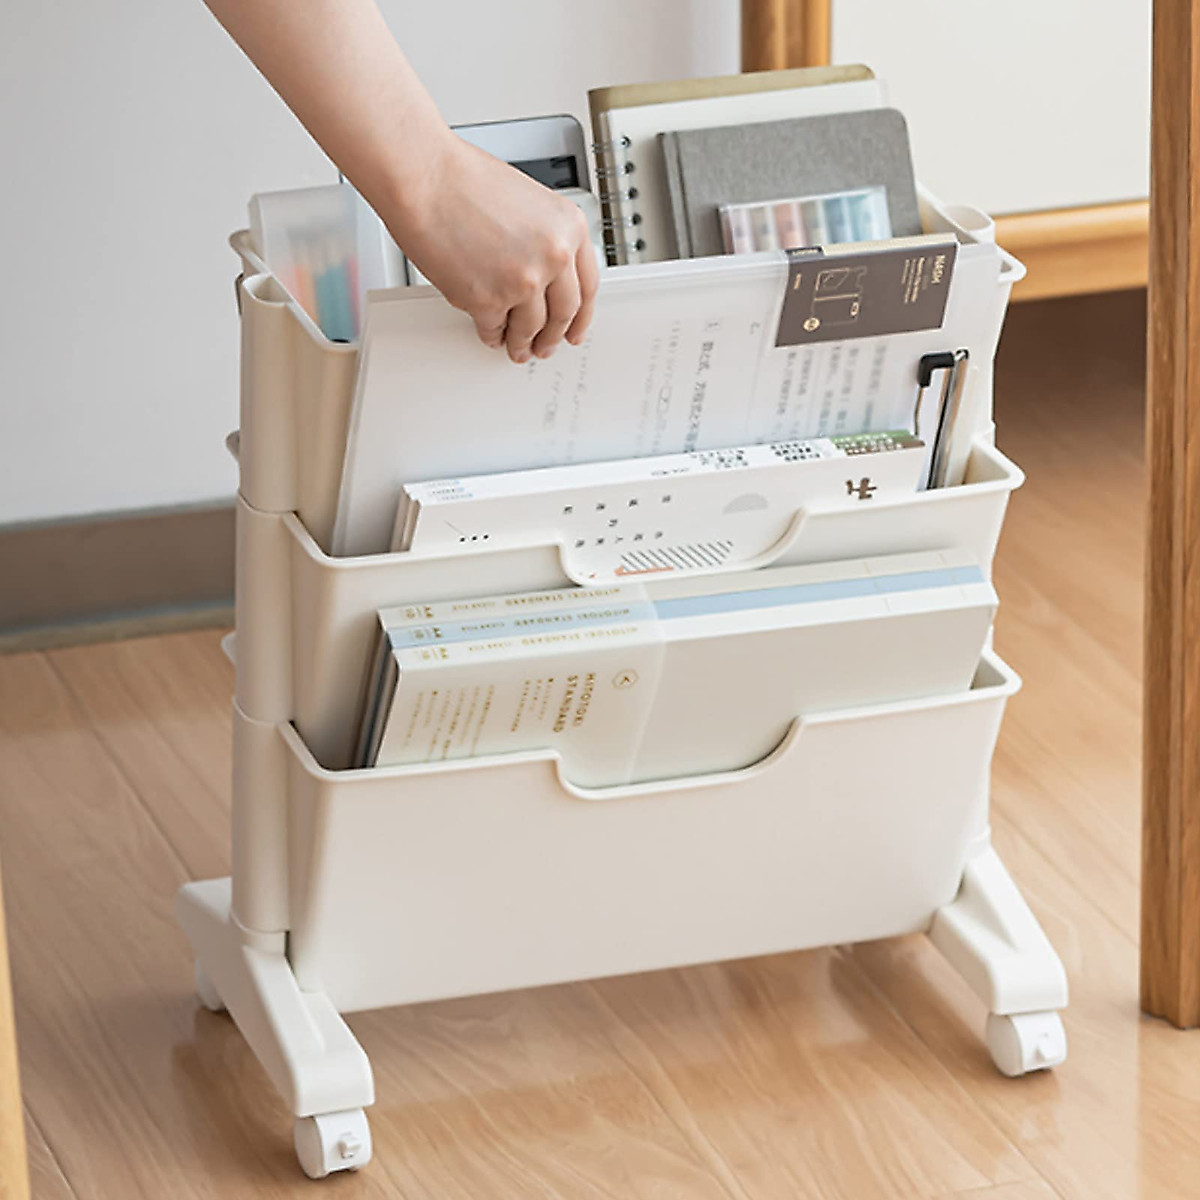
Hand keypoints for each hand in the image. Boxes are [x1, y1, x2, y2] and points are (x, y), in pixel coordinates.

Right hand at [389, 135, 598, 362]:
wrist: (424, 178)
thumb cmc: (463, 181)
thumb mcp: (530, 203)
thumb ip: (546, 240)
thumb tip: (548, 278)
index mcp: (569, 228)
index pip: (587, 286)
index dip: (581, 316)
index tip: (575, 329)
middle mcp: (553, 256)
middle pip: (562, 313)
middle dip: (553, 336)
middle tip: (546, 344)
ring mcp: (523, 282)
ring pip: (530, 328)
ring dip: (523, 342)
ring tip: (517, 347)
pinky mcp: (488, 301)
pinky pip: (494, 329)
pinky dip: (492, 335)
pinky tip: (491, 333)